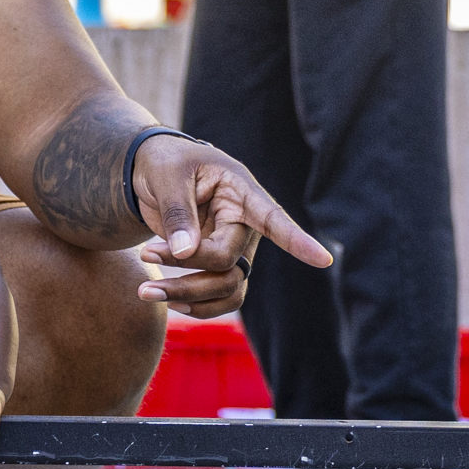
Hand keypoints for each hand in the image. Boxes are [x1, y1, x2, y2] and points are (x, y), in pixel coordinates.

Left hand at [126, 131, 333, 318]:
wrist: (151, 172)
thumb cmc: (165, 163)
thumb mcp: (167, 175)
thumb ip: (177, 211)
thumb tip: (186, 252)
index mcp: (239, 190)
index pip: (272, 217)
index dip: (297, 240)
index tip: (323, 260)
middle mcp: (244, 223)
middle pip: (229, 261)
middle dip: (187, 268)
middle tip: (144, 254)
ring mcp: (235, 248)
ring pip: (226, 288)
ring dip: (186, 295)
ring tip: (144, 291)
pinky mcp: (221, 267)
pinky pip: (218, 299)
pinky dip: (191, 304)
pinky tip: (162, 297)